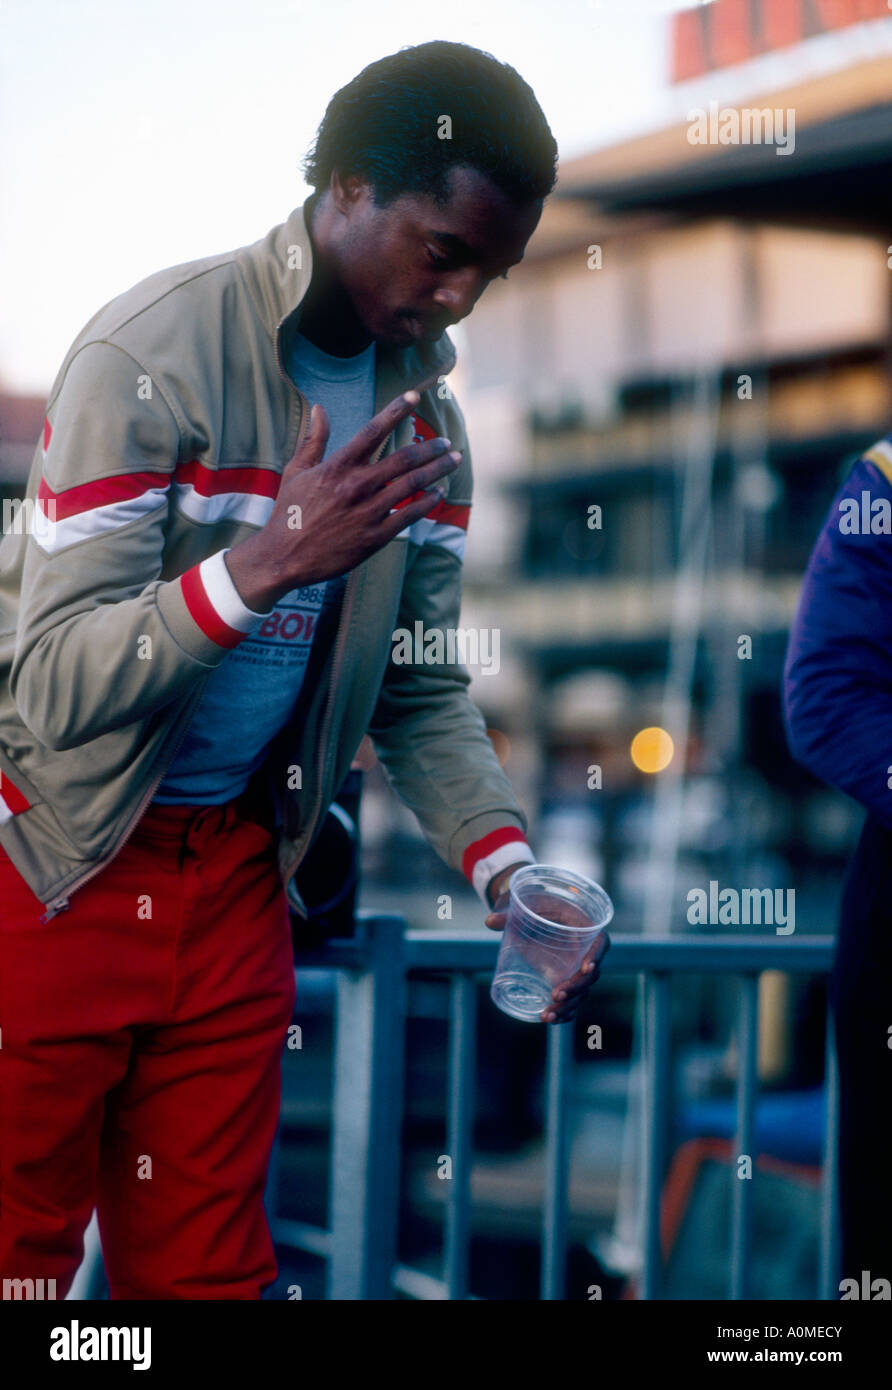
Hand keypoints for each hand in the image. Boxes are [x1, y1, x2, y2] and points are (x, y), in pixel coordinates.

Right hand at [225, 379, 460, 610]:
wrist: (284, 558)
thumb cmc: (288, 513)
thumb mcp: (296, 472)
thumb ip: (313, 440)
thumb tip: (319, 408)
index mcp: (337, 467)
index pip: (373, 430)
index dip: (396, 410)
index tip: (414, 396)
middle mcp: (356, 486)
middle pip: (404, 459)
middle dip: (431, 448)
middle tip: (447, 442)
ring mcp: (368, 512)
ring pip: (413, 485)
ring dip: (437, 471)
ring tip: (453, 461)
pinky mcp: (375, 537)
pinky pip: (410, 515)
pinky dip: (428, 502)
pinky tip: (438, 493)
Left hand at [485, 884, 610, 1024]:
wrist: (526, 910)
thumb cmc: (528, 900)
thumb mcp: (517, 900)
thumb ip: (506, 910)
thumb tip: (490, 922)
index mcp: (582, 924)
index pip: (600, 942)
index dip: (596, 956)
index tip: (585, 969)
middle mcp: (583, 949)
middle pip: (591, 974)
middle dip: (576, 988)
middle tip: (556, 996)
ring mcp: (575, 966)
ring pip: (581, 992)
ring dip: (568, 1007)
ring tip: (546, 1016)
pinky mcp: (564, 978)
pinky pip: (571, 999)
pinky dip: (564, 1013)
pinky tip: (549, 1020)